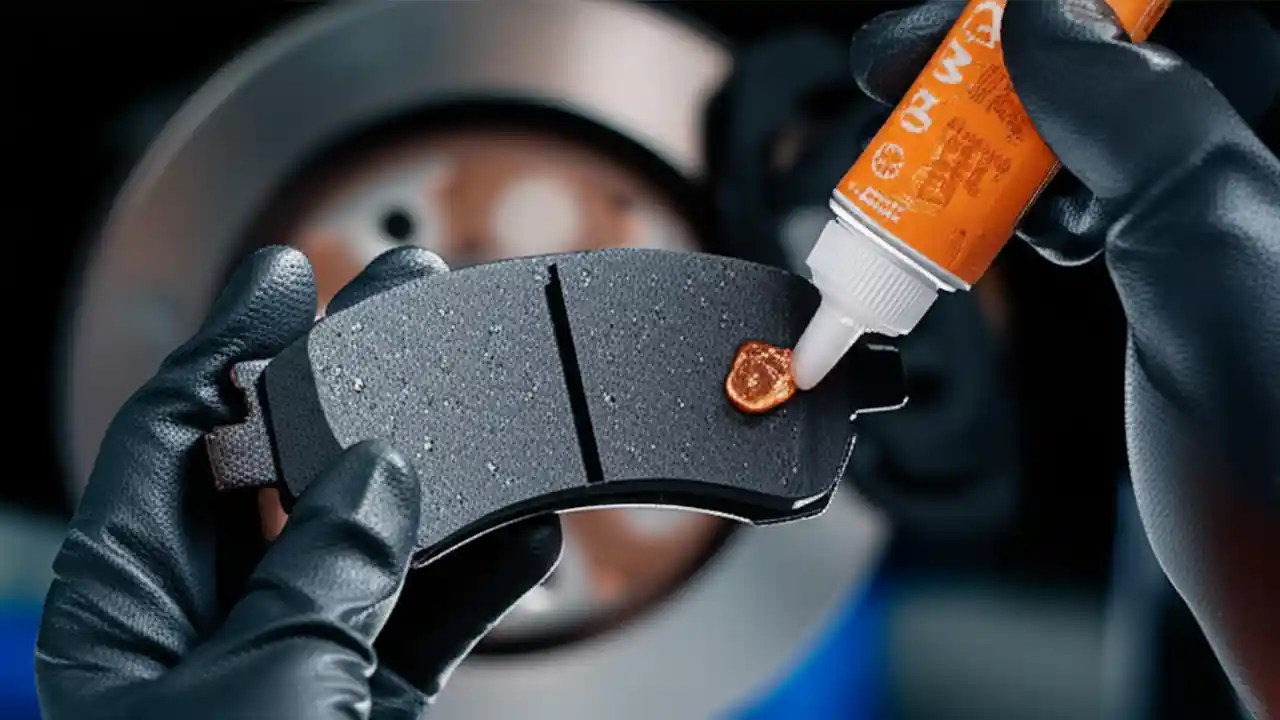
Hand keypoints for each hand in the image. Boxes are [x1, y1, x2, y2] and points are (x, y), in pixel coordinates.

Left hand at [35, 245, 561, 718]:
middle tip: (408, 304)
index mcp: (129, 613)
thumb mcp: (262, 676)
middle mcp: (207, 628)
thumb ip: (323, 566)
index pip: (171, 440)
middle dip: (352, 385)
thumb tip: (379, 473)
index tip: (283, 275)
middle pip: (282, 473)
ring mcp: (294, 667)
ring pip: (369, 546)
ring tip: (497, 406)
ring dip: (442, 481)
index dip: (228, 345)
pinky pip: (427, 626)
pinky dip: (483, 583)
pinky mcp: (365, 706)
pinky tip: (528, 534)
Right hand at [849, 1, 1278, 714]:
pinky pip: (1095, 198)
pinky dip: (1027, 200)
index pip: (1174, 17)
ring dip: (1001, 138)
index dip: (1055, 6)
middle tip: (906, 84)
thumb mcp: (1214, 248)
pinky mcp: (1183, 281)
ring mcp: (1223, 227)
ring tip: (933, 169)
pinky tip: (1001, 222)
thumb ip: (1132, 114)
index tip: (956, 25)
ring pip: (1097, 127)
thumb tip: (1042, 21)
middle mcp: (1261, 170)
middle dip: (1001, 67)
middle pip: (1123, 62)